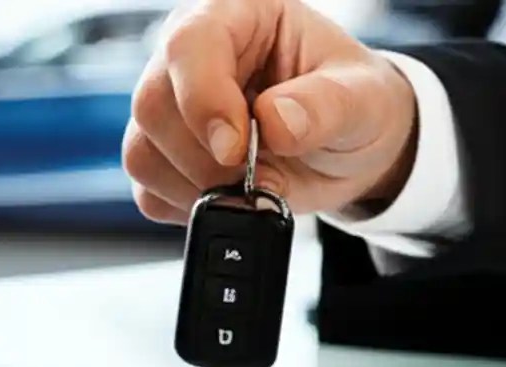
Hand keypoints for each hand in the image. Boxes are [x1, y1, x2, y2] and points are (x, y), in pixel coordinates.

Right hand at [123, 0, 418, 223]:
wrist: (347, 148)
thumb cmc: (353, 103)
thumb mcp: (364, 99)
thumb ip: (326, 106)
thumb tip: (276, 122)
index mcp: (237, 17)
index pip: (189, 44)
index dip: (203, 99)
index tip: (237, 148)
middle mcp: (189, 59)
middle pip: (153, 104)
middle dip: (203, 157)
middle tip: (256, 176)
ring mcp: (169, 109)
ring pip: (142, 153)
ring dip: (196, 186)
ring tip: (251, 186)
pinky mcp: (161, 158)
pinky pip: (147, 192)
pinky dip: (189, 207)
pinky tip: (229, 195)